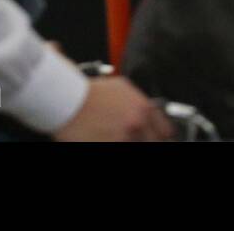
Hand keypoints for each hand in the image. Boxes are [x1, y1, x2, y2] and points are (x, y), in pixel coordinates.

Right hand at [53, 77, 175, 141]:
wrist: (67, 98)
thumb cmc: (90, 92)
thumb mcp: (122, 88)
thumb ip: (139, 102)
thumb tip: (148, 112)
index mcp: (144, 108)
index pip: (166, 131)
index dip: (164, 137)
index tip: (163, 139)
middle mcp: (136, 124)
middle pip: (154, 142)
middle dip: (148, 141)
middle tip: (136, 138)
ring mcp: (123, 137)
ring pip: (137, 144)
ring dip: (131, 141)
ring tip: (120, 137)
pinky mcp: (108, 145)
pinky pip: (121, 147)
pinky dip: (116, 143)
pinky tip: (108, 140)